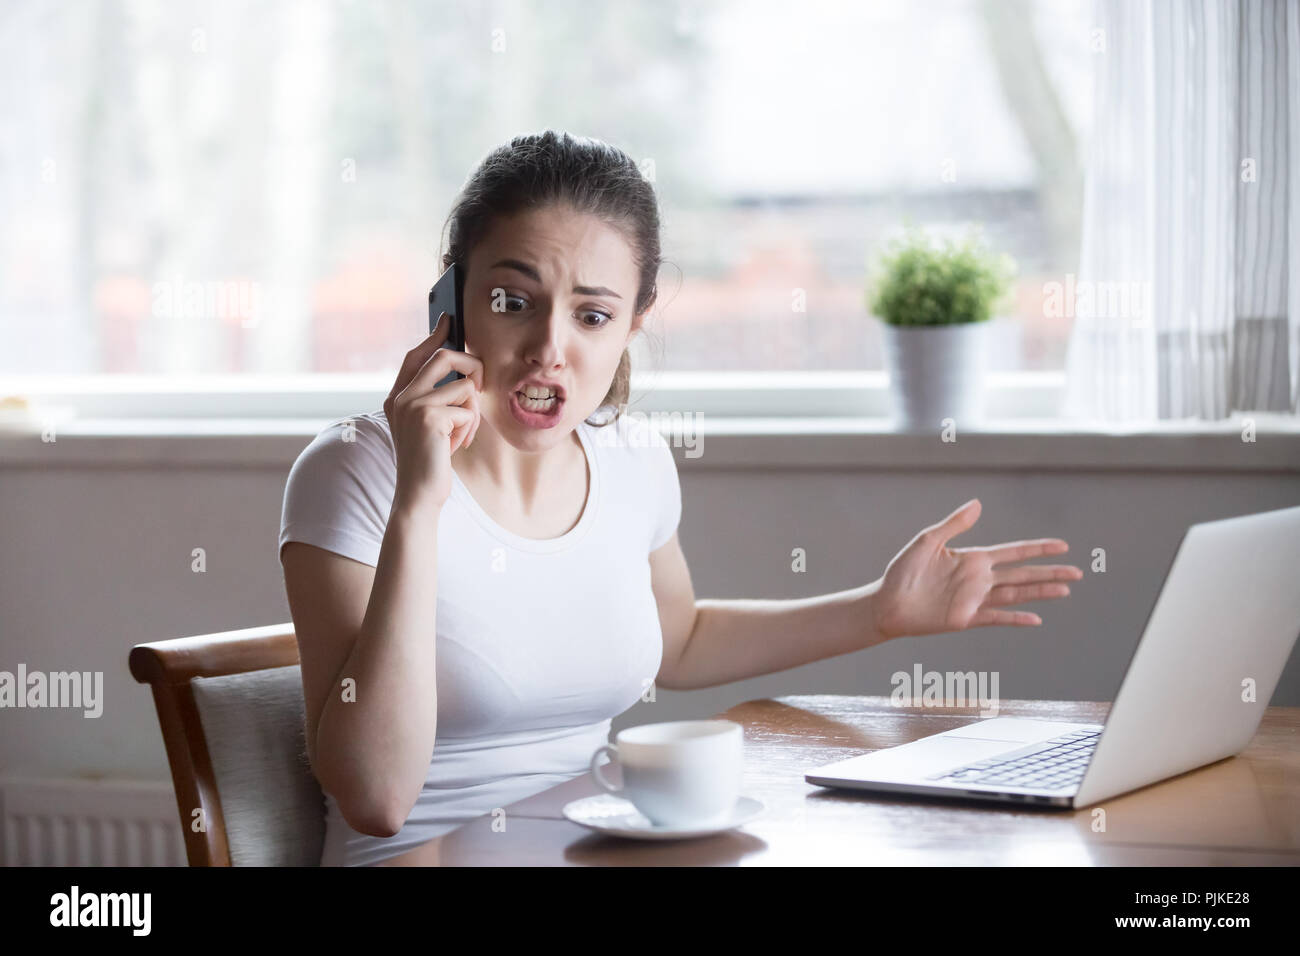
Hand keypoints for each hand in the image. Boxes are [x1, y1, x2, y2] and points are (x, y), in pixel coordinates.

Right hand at [383, 312, 483, 510]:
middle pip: (443, 355)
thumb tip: (466, 374)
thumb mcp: (431, 426)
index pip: (416, 354)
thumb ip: (438, 400)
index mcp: (397, 397)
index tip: (448, 320)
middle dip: (472, 366)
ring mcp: (412, 404)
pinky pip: (468, 409)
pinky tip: (456, 446)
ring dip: (472, 413)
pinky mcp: (428, 416)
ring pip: (465, 386)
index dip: (434, 335)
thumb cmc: (430, 463)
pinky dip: (469, 430)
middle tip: (480, 386)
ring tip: (460, 435)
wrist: (418, 495)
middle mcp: (400, 396)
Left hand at [871, 499, 1081, 639]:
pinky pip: (996, 618)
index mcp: (972, 559)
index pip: (1013, 552)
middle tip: (1078, 572)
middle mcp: (979, 579)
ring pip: (1016, 594)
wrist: (886, 603)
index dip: (1037, 549)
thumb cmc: (902, 571)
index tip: (1062, 545)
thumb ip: (954, 525)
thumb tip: (978, 503)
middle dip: (1050, 572)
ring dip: (1040, 592)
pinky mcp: (966, 618)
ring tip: (1066, 590)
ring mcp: (975, 600)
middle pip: (1022, 574)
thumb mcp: (927, 541)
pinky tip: (1036, 619)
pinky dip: (1015, 619)